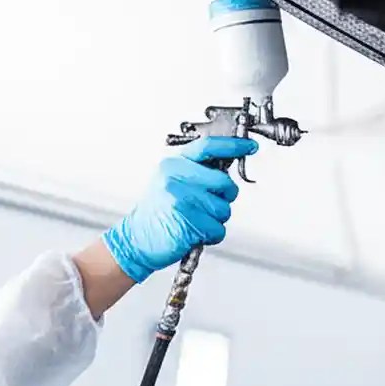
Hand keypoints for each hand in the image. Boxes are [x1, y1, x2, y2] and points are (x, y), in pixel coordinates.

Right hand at [102, 136, 257, 282]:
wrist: (135, 240)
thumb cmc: (156, 212)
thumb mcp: (169, 180)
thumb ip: (195, 169)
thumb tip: (225, 164)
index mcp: (173, 164)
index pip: (208, 147)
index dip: (233, 145)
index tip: (249, 146)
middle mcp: (176, 178)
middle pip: (224, 181)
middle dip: (225, 196)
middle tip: (208, 204)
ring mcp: (182, 200)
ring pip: (224, 208)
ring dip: (216, 219)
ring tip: (196, 219)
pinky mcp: (188, 223)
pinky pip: (218, 228)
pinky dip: (211, 235)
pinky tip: (195, 232)